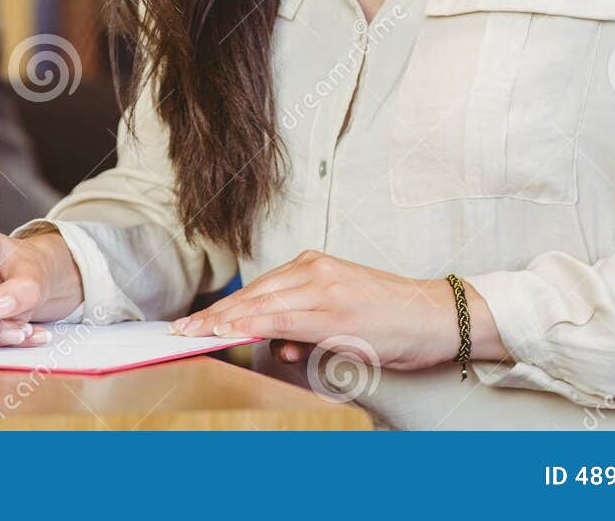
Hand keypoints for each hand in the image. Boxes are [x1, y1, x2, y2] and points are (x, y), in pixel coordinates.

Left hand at [169, 250, 500, 370]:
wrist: (435, 316)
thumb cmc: (391, 319)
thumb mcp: (340, 320)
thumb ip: (305, 328)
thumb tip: (280, 346)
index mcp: (313, 266)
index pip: (257, 291)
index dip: (222, 308)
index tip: (192, 323)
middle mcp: (314, 270)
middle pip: (252, 296)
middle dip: (212, 316)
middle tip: (179, 331)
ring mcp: (323, 287)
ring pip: (262, 305)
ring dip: (224, 321)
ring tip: (194, 334)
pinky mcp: (335, 309)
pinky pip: (285, 317)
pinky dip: (255, 324)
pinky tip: (232, 332)